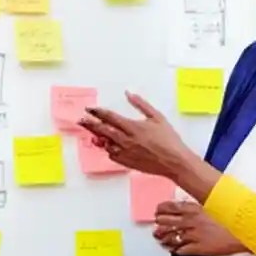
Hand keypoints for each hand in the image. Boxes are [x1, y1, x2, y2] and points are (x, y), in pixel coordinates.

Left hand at [77, 92, 195, 177]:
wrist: (174, 162)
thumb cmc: (168, 139)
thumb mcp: (157, 117)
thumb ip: (141, 104)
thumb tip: (129, 94)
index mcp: (132, 127)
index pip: (109, 117)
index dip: (97, 112)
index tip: (90, 109)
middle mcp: (126, 140)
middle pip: (102, 130)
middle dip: (90, 124)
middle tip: (81, 120)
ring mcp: (125, 152)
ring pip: (105, 143)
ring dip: (97, 137)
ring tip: (91, 134)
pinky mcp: (126, 162)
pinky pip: (111, 155)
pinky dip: (108, 149)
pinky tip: (107, 146)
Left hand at [152, 201, 245, 255]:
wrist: (244, 231)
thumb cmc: (232, 217)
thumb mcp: (213, 206)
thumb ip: (199, 207)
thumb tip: (189, 207)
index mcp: (194, 208)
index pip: (170, 207)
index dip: (161, 210)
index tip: (158, 211)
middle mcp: (190, 221)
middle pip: (166, 222)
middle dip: (159, 224)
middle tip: (158, 226)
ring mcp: (193, 235)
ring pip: (170, 237)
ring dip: (163, 238)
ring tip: (160, 238)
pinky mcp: (198, 248)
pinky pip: (181, 250)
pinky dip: (174, 249)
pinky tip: (172, 249)